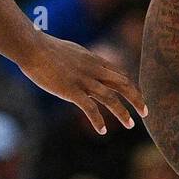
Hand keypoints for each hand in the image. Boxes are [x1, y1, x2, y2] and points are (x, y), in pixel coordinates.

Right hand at [19, 34, 146, 133]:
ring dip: (123, 112)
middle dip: (136, 98)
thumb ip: (80, 61)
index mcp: (94, 60)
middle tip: (146, 112)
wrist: (33, 47)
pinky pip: (90, 108)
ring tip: (131, 125)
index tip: (136, 98)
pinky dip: (98, 121)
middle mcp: (93, 69)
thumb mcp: (71, 52)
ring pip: (111, 98)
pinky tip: (103, 131)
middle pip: (123, 84)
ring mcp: (83, 80)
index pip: (119, 74)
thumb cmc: (46, 48)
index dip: (130, 87)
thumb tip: (81, 66)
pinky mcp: (71, 90)